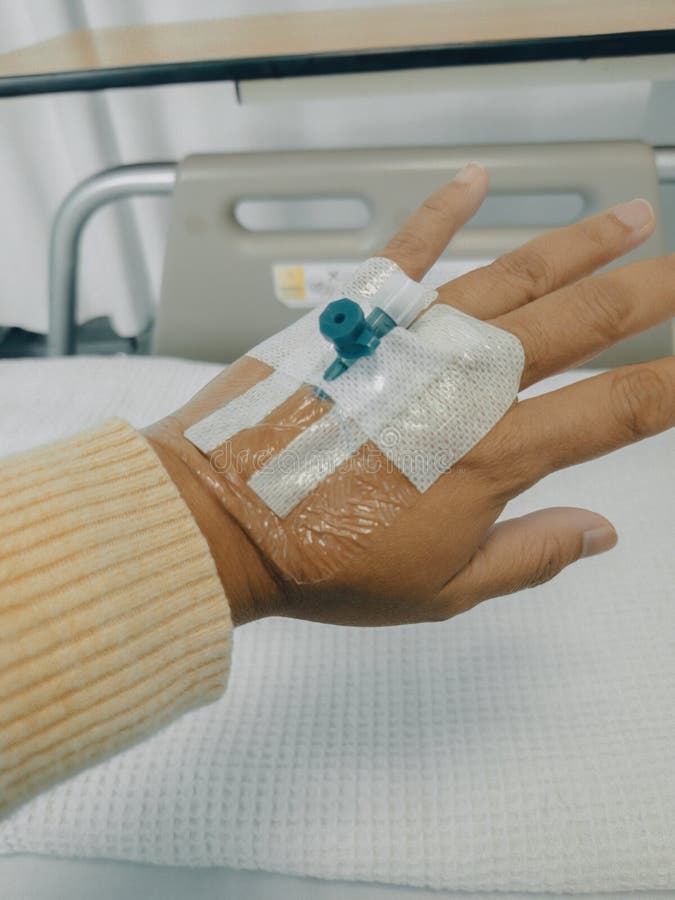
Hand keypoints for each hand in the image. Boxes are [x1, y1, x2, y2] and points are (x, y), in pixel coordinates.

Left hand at [144, 163, 673, 626]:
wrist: (225, 521)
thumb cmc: (326, 562)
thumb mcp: (441, 589)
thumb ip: (530, 556)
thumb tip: (602, 530)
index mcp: (493, 454)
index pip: (616, 409)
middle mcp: (464, 383)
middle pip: (582, 322)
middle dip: (651, 292)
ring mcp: (411, 339)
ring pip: (514, 275)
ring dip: (580, 244)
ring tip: (631, 216)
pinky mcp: (357, 317)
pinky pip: (407, 250)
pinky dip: (441, 211)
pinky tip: (475, 180)